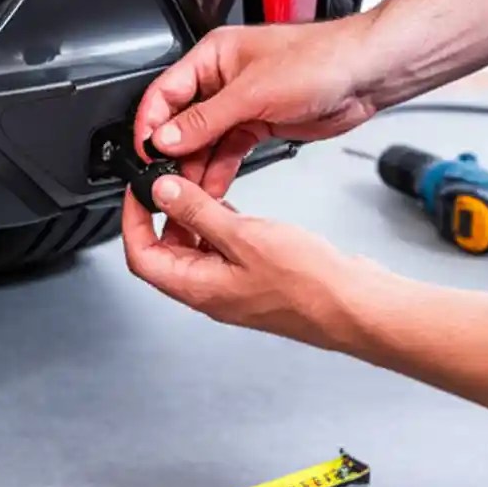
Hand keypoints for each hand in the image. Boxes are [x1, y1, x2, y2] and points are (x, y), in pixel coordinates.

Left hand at [121, 174, 386, 351]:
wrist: (354, 305)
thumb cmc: (309, 285)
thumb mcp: (243, 237)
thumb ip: (199, 213)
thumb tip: (163, 193)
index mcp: (196, 287)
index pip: (141, 256)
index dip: (133, 222)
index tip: (138, 192)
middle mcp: (210, 290)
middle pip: (166, 250)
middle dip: (165, 213)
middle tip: (172, 181)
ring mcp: (233, 285)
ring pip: (197, 246)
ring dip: (195, 215)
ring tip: (202, 186)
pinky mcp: (256, 276)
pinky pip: (225, 247)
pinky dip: (221, 222)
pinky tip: (233, 204)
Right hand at [133, 17, 378, 202]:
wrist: (365, 75)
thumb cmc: (320, 60)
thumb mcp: (253, 92)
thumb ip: (206, 119)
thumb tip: (167, 137)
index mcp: (213, 56)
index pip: (164, 91)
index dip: (151, 123)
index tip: (146, 152)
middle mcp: (222, 79)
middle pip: (182, 119)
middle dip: (173, 150)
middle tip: (165, 179)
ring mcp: (241, 103)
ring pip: (205, 139)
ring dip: (196, 165)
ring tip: (187, 191)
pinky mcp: (259, 123)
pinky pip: (228, 149)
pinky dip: (219, 169)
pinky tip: (212, 187)